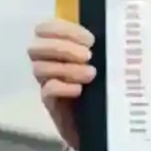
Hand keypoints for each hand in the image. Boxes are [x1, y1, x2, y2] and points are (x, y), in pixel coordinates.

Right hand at [28, 18, 95, 148]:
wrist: (106, 122)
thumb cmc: (106, 84)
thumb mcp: (105, 60)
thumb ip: (102, 45)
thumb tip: (115, 31)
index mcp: (59, 44)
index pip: (45, 28)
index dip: (63, 29)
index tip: (89, 40)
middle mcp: (47, 62)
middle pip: (36, 47)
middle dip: (62, 47)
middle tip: (88, 56)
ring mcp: (47, 82)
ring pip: (39, 68)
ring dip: (66, 68)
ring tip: (91, 75)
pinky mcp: (51, 103)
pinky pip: (47, 90)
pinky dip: (63, 86)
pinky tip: (79, 90)